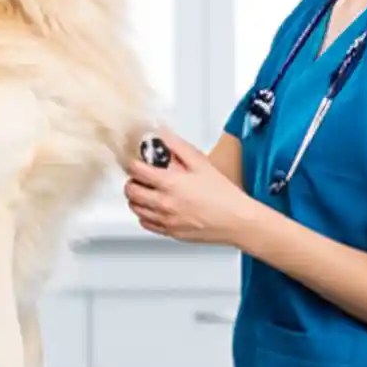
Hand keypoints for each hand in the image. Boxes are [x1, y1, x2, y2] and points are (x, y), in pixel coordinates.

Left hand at [123, 127, 252, 244]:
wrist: (236, 220)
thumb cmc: (223, 194)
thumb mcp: (200, 162)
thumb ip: (177, 146)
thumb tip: (161, 134)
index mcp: (170, 183)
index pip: (136, 170)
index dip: (133, 162)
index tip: (137, 160)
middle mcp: (164, 203)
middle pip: (130, 191)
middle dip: (132, 180)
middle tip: (141, 176)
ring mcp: (165, 220)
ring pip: (135, 208)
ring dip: (136, 197)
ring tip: (148, 190)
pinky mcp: (170, 232)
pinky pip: (145, 223)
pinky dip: (145, 213)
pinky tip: (155, 206)